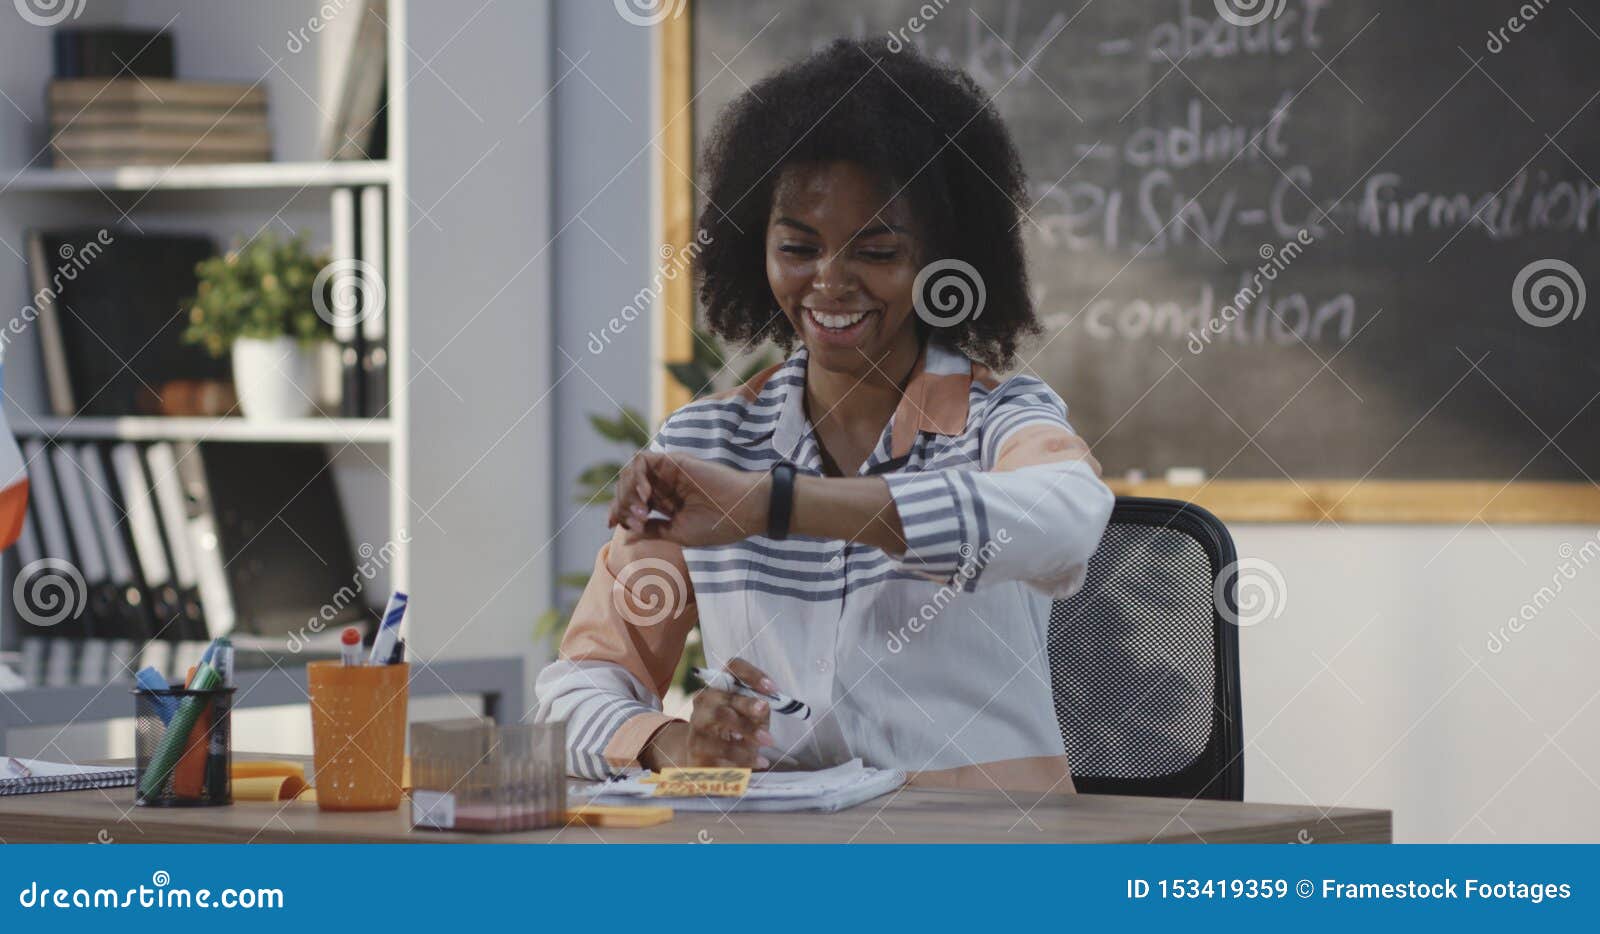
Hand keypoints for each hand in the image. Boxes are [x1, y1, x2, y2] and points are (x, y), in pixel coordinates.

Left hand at [607, 451, 768, 546]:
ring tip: (642, 510)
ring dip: (628, 491)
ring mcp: (667, 472)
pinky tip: (646, 494)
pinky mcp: (673, 460)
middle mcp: (663, 485)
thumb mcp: (676, 533)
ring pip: (631, 472)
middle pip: (626, 487)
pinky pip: (642, 460)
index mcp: (664, 502)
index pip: (630, 501)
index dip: (617, 510)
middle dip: (622, 504)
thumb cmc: (716, 525)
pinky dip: (637, 475)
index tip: (611, 524)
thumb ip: (651, 530)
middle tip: (637, 520)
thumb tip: (625, 537)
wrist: (742, 511)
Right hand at [639, 658, 775, 769]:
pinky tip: (759, 762)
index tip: (772, 688)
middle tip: (764, 710)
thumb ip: (759, 712)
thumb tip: (764, 706)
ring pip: (719, 719)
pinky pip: (719, 750)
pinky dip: (743, 757)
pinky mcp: (695, 748)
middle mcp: (705, 700)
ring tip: (768, 741)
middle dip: (746, 703)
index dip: (753, 674)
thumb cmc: (734, 733)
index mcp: (722, 686)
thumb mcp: (752, 720)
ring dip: (746, 730)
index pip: (734, 667)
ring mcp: (697, 723)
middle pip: (723, 695)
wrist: (704, 759)